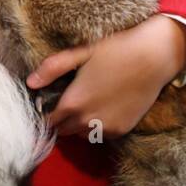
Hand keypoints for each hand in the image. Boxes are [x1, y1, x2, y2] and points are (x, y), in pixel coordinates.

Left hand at [25, 13, 185, 140]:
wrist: (154, 57)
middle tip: (64, 103)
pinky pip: (101, 135)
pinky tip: (101, 109)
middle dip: (60, 120)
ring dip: (78, 125)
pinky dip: (97, 127)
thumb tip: (30, 82)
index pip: (48, 122)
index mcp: (73, 103)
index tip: (46, 106)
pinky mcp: (122, 130)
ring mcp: (106, 128)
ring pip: (82, 135)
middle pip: (64, 131)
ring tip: (83, 105)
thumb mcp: (81, 52)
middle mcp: (88, 121)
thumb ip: (53, 68)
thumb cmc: (115, 49)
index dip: (44, 115)